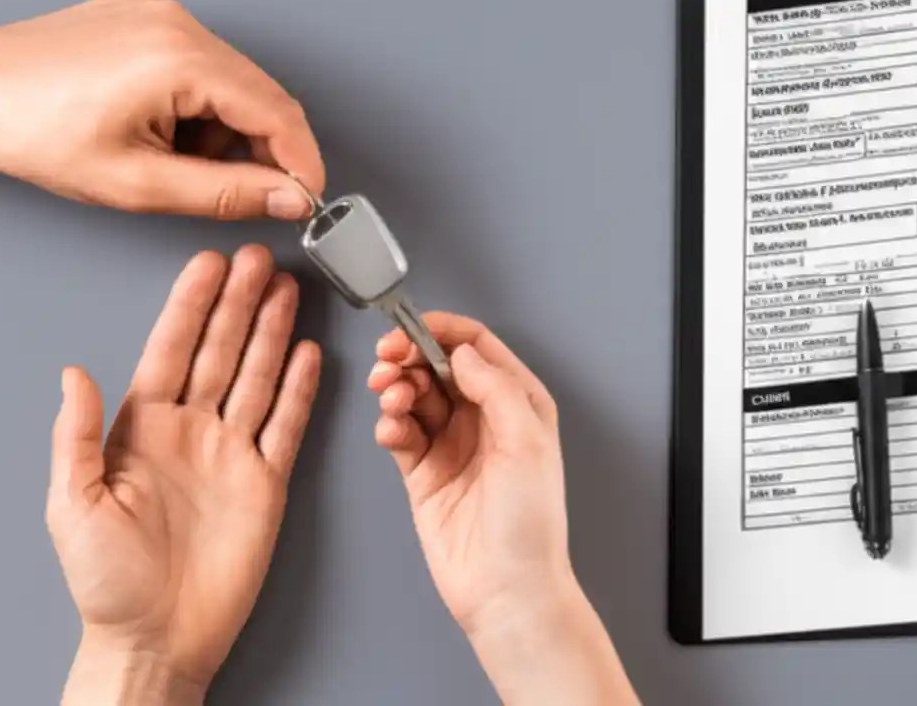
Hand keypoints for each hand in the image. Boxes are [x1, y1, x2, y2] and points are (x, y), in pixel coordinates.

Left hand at [0, 0, 323, 219]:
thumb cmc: (35, 135)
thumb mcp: (138, 182)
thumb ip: (226, 193)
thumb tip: (290, 198)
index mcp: (182, 58)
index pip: (278, 112)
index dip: (302, 164)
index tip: (308, 204)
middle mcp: (179, 24)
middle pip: (262, 94)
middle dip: (264, 152)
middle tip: (246, 199)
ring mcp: (161, 15)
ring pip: (232, 83)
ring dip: (227, 133)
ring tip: (176, 167)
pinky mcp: (143, 18)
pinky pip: (198, 67)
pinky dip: (199, 109)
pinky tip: (163, 137)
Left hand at [48, 245, 320, 703]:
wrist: (158, 638)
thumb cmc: (106, 581)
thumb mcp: (74, 505)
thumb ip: (78, 436)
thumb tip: (73, 372)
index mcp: (142, 429)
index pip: (170, 350)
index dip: (190, 306)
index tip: (207, 263)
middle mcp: (190, 431)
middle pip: (219, 352)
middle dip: (238, 303)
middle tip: (257, 256)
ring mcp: (231, 454)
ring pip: (256, 377)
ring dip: (271, 332)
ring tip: (287, 288)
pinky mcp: (266, 484)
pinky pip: (286, 426)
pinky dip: (298, 390)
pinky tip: (306, 353)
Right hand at [369, 313, 637, 704]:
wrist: (506, 590)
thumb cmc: (529, 525)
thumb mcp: (526, 442)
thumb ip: (495, 388)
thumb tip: (462, 353)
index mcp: (518, 403)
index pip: (475, 347)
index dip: (441, 329)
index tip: (410, 327)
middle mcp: (484, 419)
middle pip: (437, 366)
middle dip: (408, 356)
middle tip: (387, 360)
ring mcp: (451, 445)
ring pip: (413, 395)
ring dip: (395, 388)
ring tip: (390, 399)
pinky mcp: (423, 472)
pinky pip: (398, 432)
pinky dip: (388, 424)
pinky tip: (391, 431)